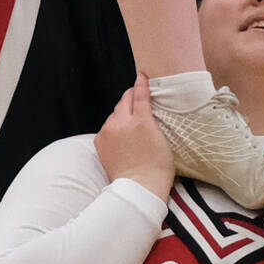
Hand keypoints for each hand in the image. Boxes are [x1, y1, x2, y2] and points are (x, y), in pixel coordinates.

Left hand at [95, 78, 174, 200]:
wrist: (139, 187)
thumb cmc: (158, 167)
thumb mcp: (163, 138)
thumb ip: (152, 119)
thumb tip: (146, 109)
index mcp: (141, 120)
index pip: (139, 94)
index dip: (141, 84)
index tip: (142, 76)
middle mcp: (121, 122)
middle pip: (124, 101)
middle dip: (130, 98)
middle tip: (137, 100)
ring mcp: (108, 131)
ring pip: (115, 114)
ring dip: (122, 115)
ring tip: (131, 127)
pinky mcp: (100, 141)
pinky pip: (107, 127)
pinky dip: (113, 128)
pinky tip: (121, 137)